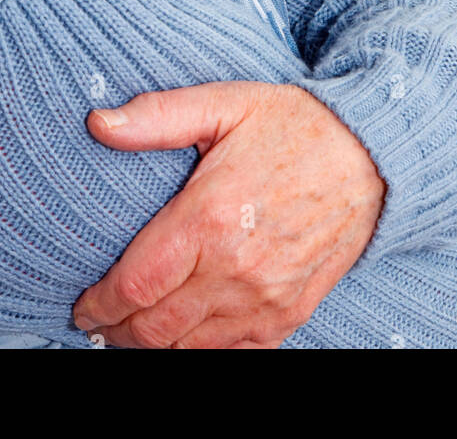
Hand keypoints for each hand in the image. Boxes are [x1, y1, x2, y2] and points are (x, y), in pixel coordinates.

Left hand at [73, 81, 385, 348]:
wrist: (373, 155)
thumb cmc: (297, 125)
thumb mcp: (226, 103)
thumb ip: (158, 116)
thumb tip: (98, 123)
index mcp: (209, 218)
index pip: (135, 284)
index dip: (99, 303)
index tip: (83, 304)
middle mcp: (235, 269)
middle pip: (155, 328)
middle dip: (118, 331)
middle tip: (100, 322)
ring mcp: (265, 299)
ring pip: (189, 349)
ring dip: (153, 347)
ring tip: (133, 332)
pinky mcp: (289, 315)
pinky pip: (233, 353)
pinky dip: (200, 353)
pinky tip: (185, 339)